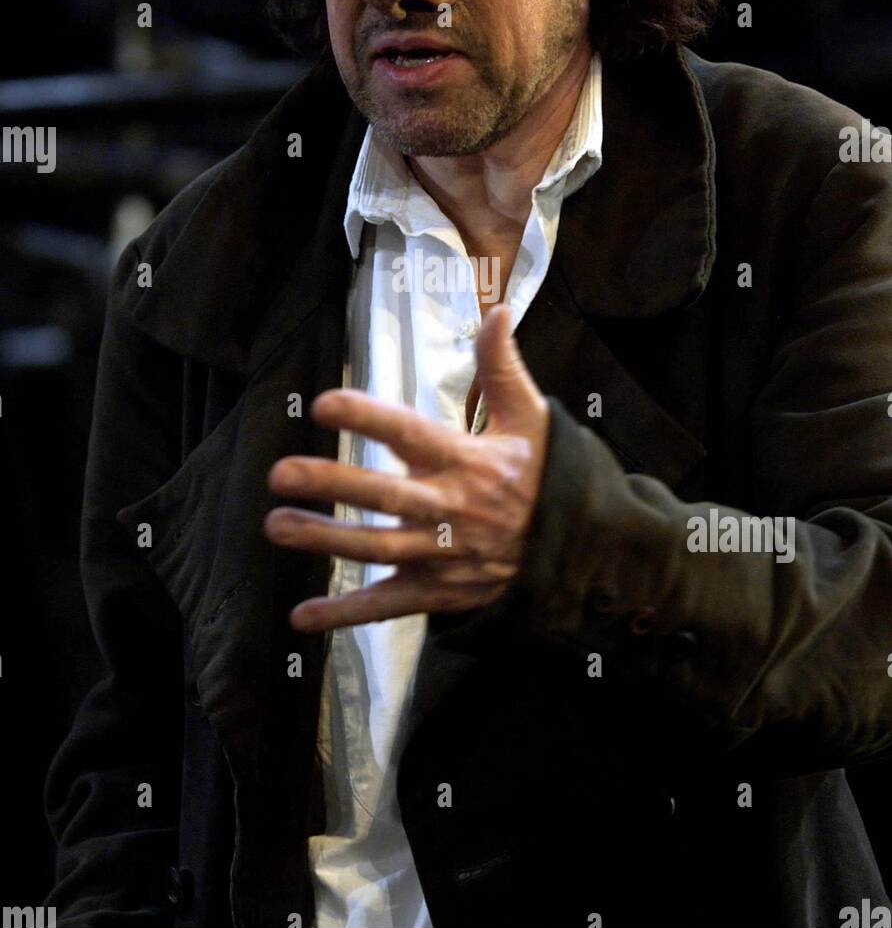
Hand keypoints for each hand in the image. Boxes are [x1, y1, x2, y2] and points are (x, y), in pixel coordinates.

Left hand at [264, 303, 549, 631]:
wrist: (579, 549)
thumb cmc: (545, 475)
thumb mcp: (532, 418)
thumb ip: (503, 367)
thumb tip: (497, 311)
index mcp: (467, 461)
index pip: (410, 433)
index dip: (368, 418)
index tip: (324, 403)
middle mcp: (450, 508)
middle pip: (384, 496)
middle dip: (331, 486)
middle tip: (279, 474)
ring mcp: (441, 554)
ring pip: (377, 548)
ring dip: (325, 541)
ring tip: (276, 525)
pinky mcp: (438, 590)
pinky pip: (388, 605)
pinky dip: (346, 614)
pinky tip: (303, 616)